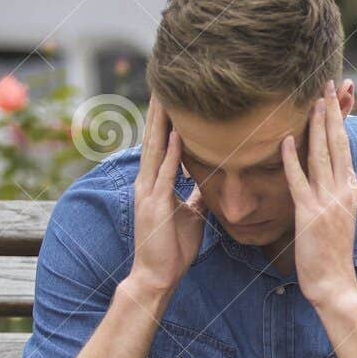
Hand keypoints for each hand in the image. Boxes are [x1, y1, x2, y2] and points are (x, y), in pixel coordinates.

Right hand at [130, 95, 204, 295]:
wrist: (158, 275)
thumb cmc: (173, 248)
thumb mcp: (190, 215)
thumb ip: (196, 195)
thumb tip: (209, 181)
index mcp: (155, 183)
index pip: (161, 143)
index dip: (165, 119)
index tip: (171, 94)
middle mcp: (148, 182)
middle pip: (154, 138)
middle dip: (159, 110)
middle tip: (164, 81)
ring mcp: (149, 192)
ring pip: (156, 149)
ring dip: (161, 122)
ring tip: (165, 95)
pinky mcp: (155, 205)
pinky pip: (165, 174)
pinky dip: (170, 153)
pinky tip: (175, 134)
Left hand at [283, 80, 356, 309]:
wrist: (335, 283)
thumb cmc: (332, 253)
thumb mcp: (340, 216)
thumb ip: (336, 192)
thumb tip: (333, 173)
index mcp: (350, 189)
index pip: (344, 146)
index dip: (339, 119)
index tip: (333, 96)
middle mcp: (343, 190)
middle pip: (337, 143)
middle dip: (331, 111)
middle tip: (324, 84)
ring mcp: (328, 201)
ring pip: (322, 155)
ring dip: (316, 126)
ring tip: (311, 101)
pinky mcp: (310, 214)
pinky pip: (299, 181)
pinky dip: (292, 159)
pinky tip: (286, 139)